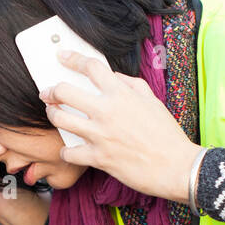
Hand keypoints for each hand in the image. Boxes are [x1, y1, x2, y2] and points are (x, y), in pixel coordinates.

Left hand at [40, 49, 202, 203]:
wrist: (176, 166)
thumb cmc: (167, 134)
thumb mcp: (153, 101)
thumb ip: (131, 85)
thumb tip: (114, 77)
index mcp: (121, 94)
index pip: (91, 67)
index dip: (73, 59)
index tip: (62, 57)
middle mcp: (106, 111)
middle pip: (64, 91)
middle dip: (51, 90)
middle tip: (48, 93)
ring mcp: (100, 135)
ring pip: (60, 119)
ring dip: (53, 115)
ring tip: (54, 115)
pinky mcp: (98, 158)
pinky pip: (69, 153)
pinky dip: (66, 152)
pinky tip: (68, 150)